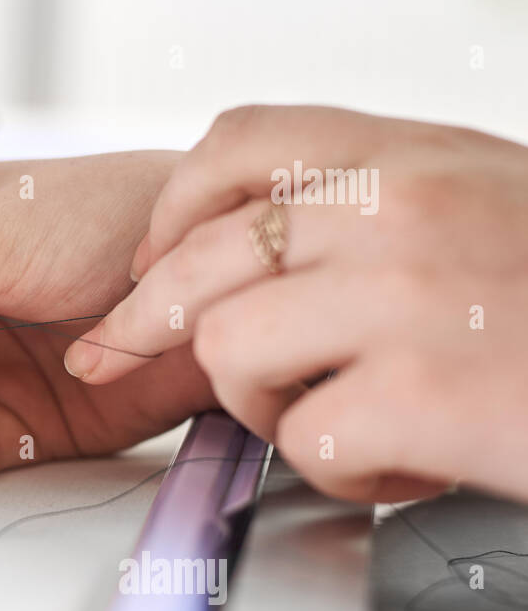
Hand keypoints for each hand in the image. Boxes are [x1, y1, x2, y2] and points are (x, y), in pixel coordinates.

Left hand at [67, 105, 527, 503]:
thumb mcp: (489, 208)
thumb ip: (378, 207)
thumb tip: (249, 244)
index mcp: (420, 153)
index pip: (240, 140)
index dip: (170, 209)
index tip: (146, 264)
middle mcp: (406, 205)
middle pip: (201, 260)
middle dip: (151, 327)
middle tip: (122, 360)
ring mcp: (409, 294)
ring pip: (228, 350)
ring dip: (267, 404)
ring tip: (346, 416)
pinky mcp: (424, 391)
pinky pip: (302, 438)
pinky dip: (345, 470)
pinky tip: (408, 464)